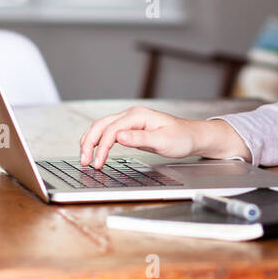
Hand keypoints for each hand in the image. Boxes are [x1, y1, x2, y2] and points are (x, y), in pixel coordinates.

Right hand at [78, 108, 245, 169]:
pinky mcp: (130, 128)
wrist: (193, 137)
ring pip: (102, 127)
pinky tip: (94, 151)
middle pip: (101, 125)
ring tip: (85, 158)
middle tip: (84, 161)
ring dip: (91, 141)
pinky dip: (98, 141)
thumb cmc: (182, 138)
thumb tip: (119, 137)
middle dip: (89, 142)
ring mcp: (130, 121)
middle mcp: (132, 115)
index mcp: (138, 116)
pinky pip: (108, 132)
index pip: (112, 130)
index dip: (101, 147)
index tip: (98, 163)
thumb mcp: (163, 141)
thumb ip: (140, 139)